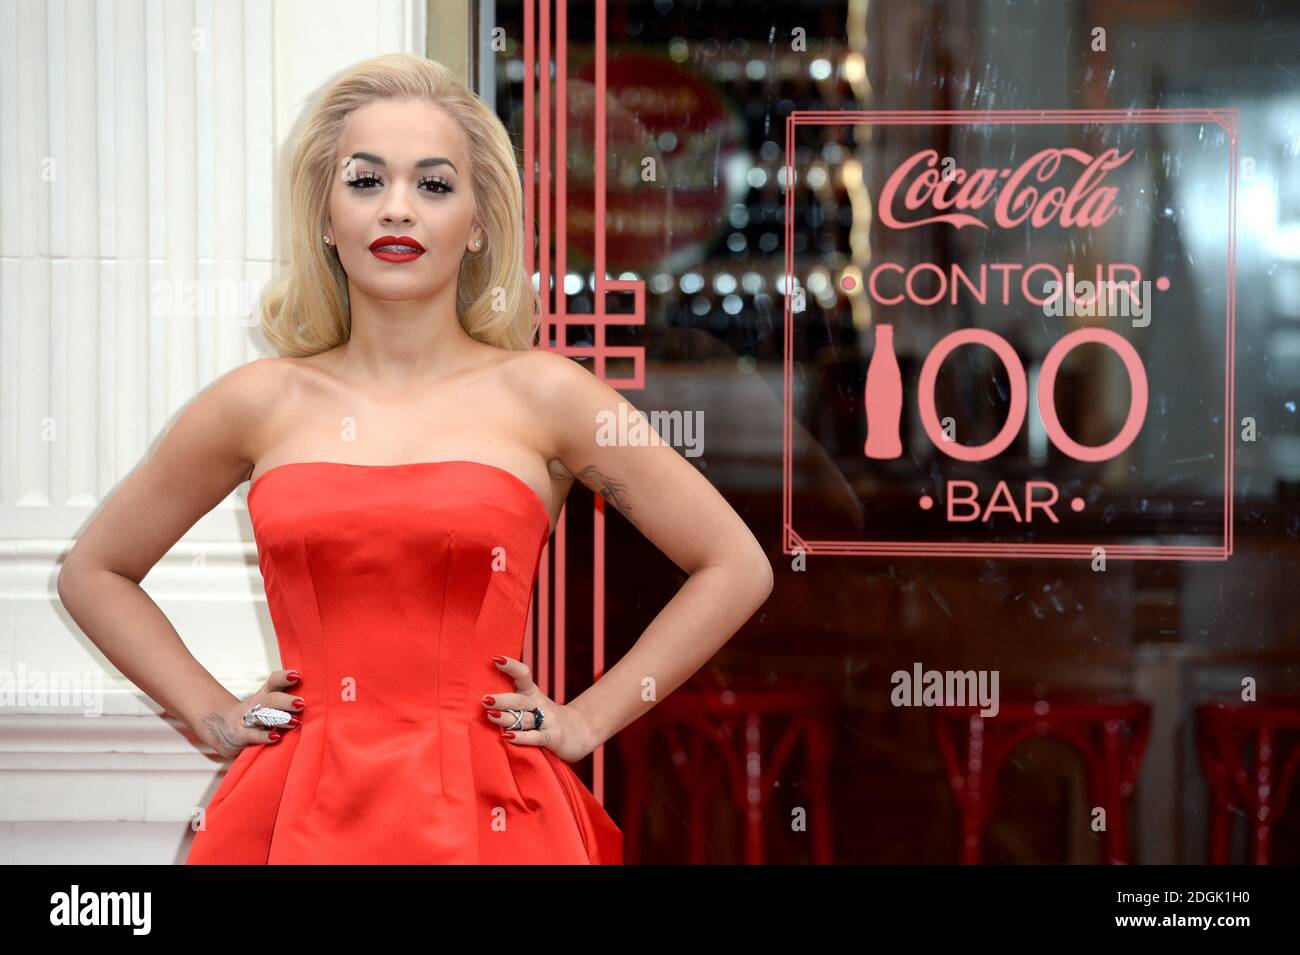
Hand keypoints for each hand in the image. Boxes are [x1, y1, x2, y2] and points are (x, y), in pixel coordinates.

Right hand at [197, 668, 303, 759]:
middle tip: (302, 703)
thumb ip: (288, 701)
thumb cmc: (257, 715)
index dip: (284, 677)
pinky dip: (264, 736)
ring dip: (279, 718)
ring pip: (262, 715)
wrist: (222, 727)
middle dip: (286, 701)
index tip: (297, 676)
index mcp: (265, 693)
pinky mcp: (240, 735)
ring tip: (295, 721)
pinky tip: (275, 736)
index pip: (274, 681)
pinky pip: (252, 735)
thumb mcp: (269, 704)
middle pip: (270, 699)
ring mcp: (246, 719)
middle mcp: (256, 703)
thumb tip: (319, 697)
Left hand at [482, 656, 596, 761]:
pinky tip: (507, 737)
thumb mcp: (532, 704)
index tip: (496, 659)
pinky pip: (534, 737)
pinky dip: (521, 737)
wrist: (578, 732)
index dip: (511, 666)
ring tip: (490, 716)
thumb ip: (512, 701)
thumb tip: (482, 695)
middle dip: (502, 699)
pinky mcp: (551, 738)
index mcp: (532, 693)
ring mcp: (546, 721)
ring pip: (524, 719)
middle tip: (485, 699)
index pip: (523, 675)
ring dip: (506, 718)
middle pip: (520, 700)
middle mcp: (539, 705)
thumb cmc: (544, 718)